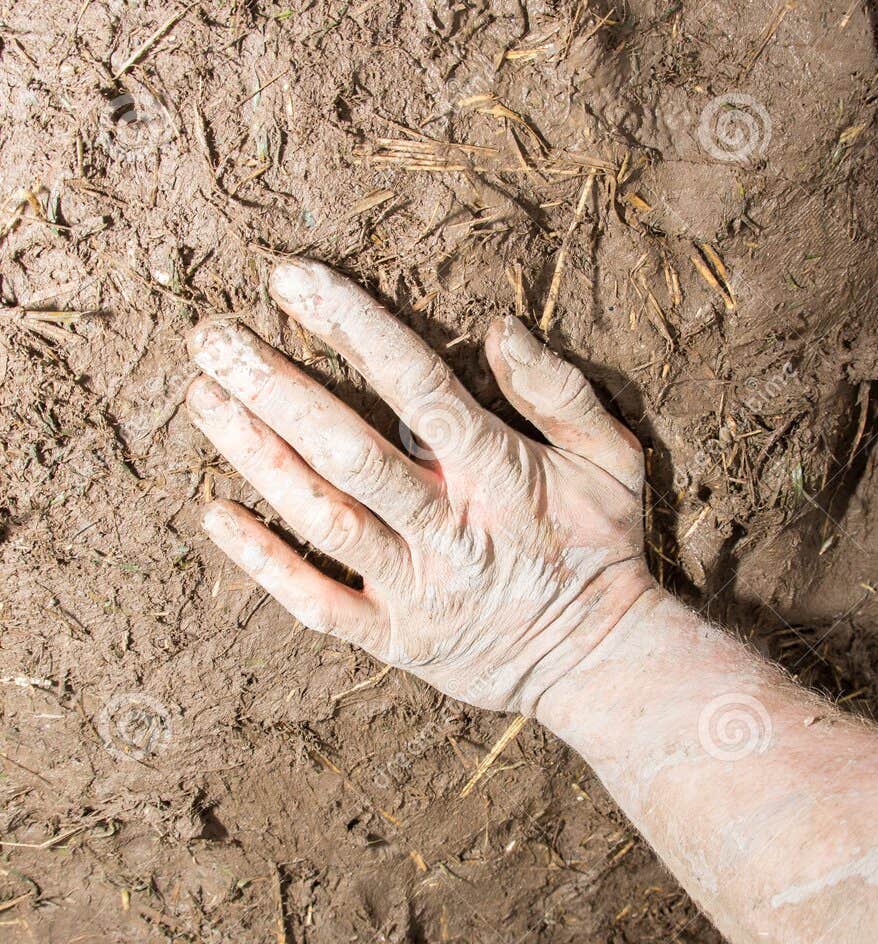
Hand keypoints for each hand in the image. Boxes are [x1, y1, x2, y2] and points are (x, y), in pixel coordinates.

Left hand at [185, 260, 653, 712]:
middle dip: (274, 388)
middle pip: (348, 450)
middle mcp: (449, 530)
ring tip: (202, 396)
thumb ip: (558, 389)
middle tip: (212, 337)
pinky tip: (213, 511)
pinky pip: (315, 604)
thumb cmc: (599, 542)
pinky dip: (262, 560)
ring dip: (255, 455)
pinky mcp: (394, 640)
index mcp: (499, 474)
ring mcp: (417, 591)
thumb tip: (498, 326)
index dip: (352, 328)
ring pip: (323, 517)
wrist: (604, 662)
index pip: (417, 385)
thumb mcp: (610, 455)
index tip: (292, 281)